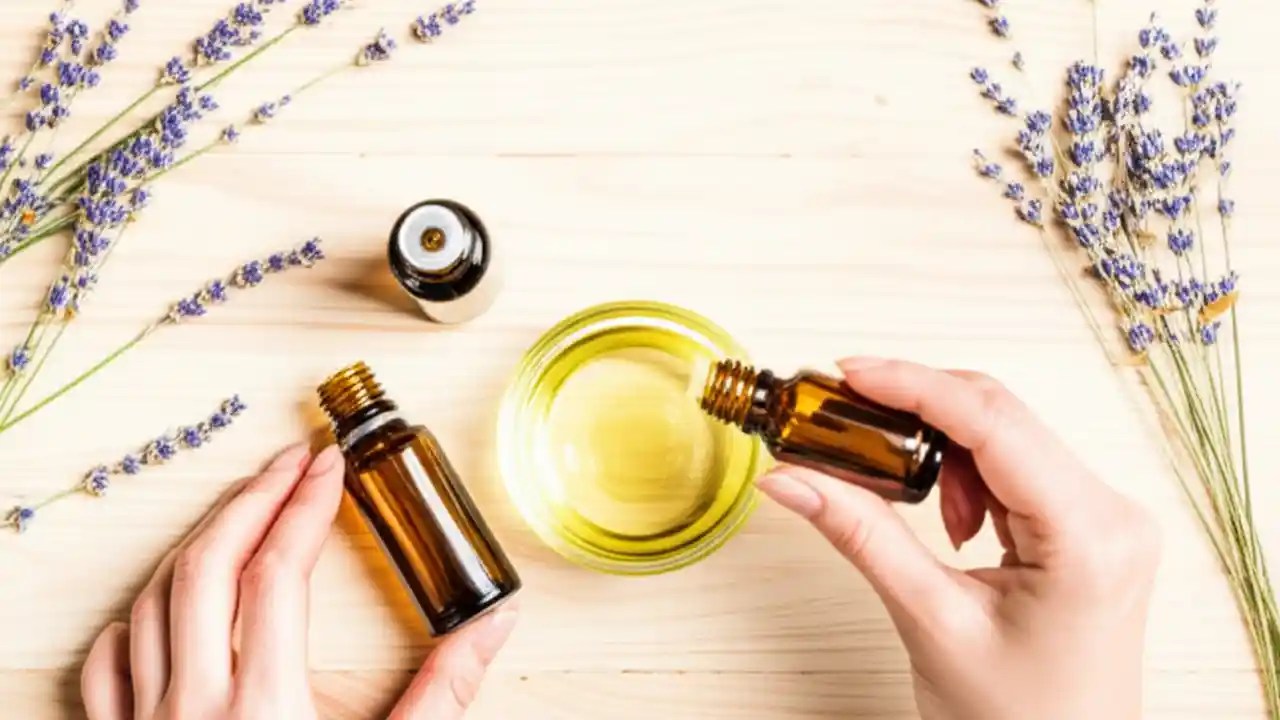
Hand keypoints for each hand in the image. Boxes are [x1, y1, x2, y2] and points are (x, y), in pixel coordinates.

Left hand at [80, 443, 517, 719]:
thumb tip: (494, 625)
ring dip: (199, 543)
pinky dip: (136, 618)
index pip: (277, 572)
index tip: (331, 468)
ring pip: (152, 603)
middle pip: (206, 567)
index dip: (306, 508)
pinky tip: (165, 605)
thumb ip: (444, 696)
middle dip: (251, 500)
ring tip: (244, 512)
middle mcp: (192, 708)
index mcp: (264, 707)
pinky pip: (107, 668)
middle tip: (291, 463)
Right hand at [756, 358, 1160, 719]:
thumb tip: (792, 477)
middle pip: (1002, 418)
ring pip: (1006, 438)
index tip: (850, 372)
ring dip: (941, 447)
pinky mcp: (1088, 530)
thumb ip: (861, 536)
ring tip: (899, 497)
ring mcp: (1106, 521)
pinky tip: (945, 518)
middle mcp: (1113, 515)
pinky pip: (1017, 470)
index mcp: (1090, 537)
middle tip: (842, 408)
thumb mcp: (930, 622)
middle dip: (917, 406)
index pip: (994, 424)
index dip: (915, 384)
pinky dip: (965, 475)